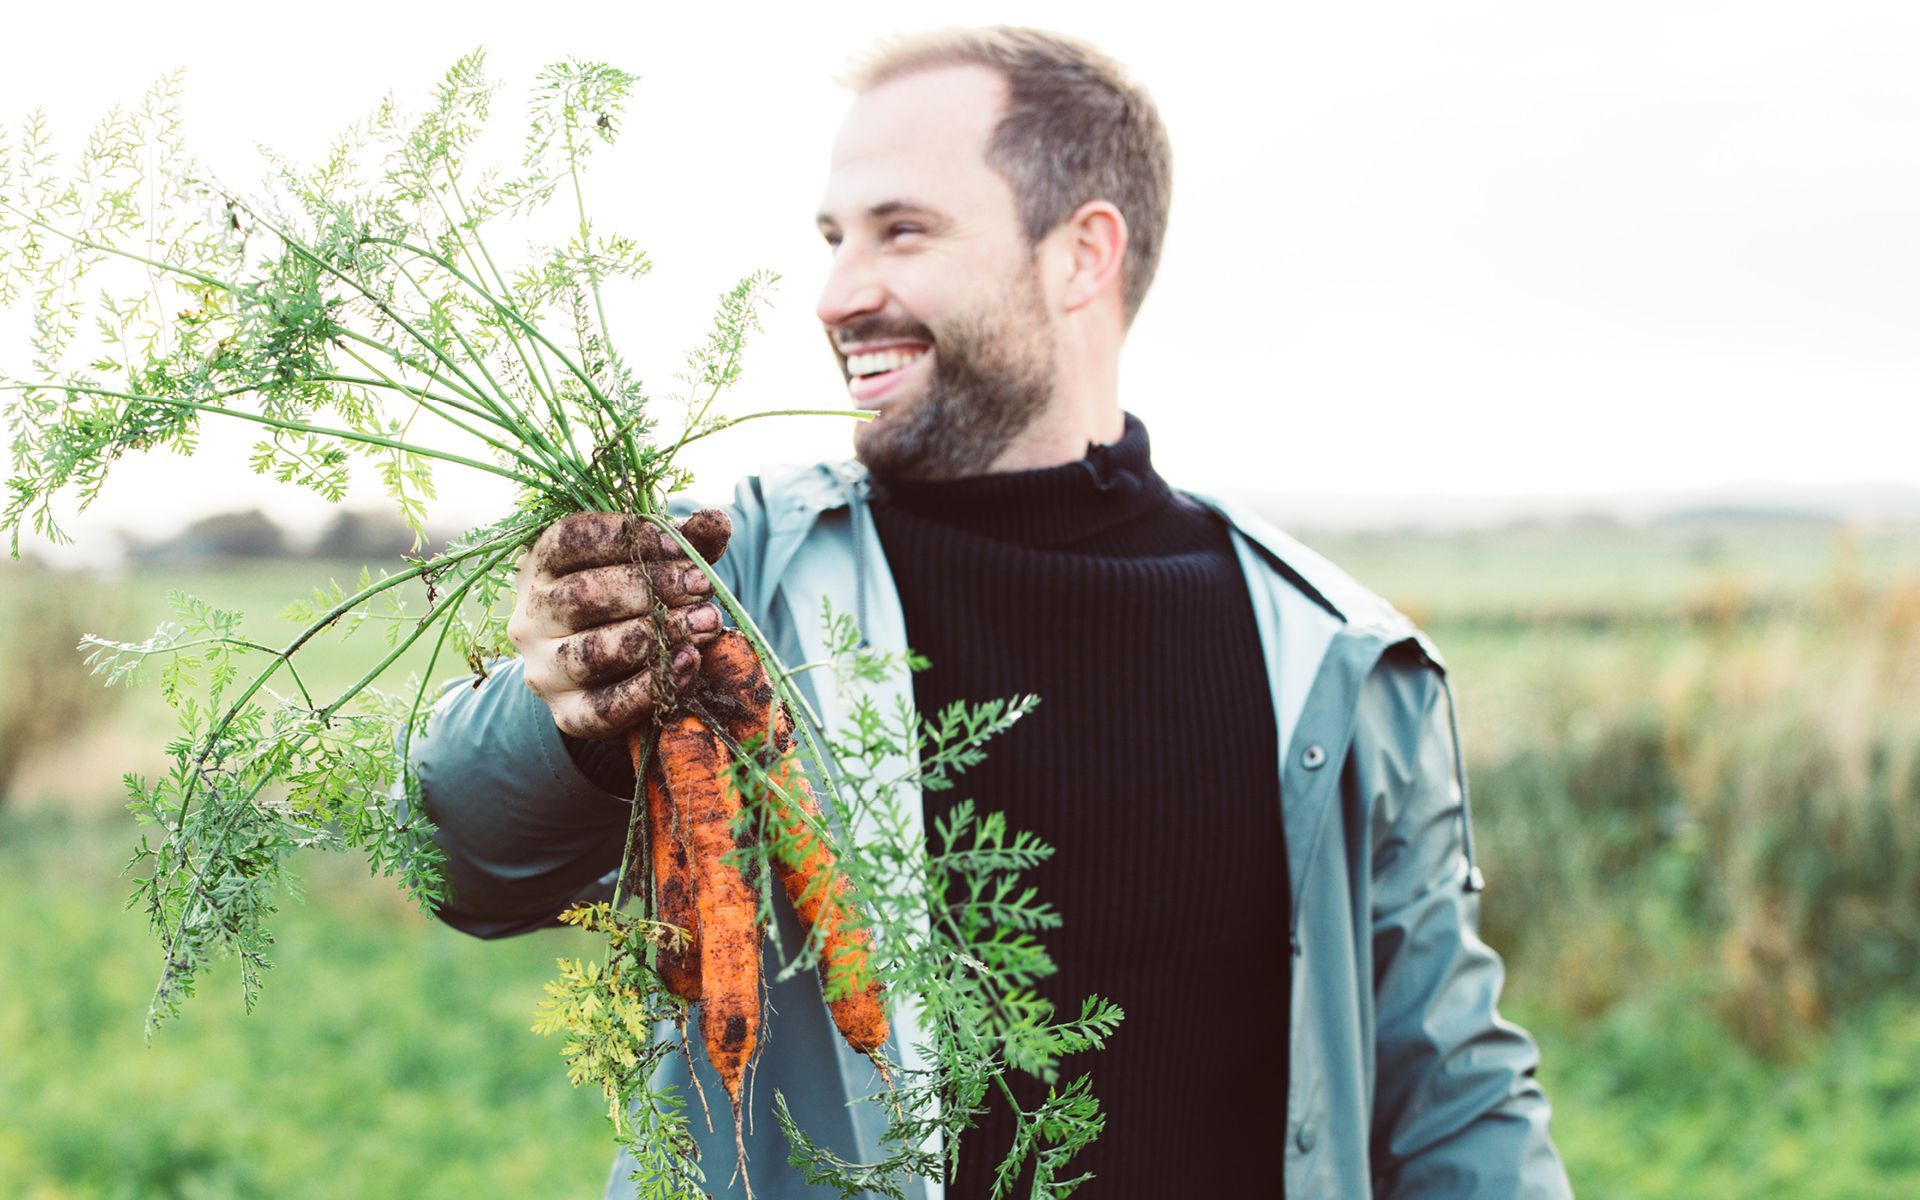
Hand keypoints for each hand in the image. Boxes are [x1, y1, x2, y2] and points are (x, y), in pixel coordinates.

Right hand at [507, 509, 732, 738]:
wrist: (605, 676)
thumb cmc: (632, 603)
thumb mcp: (654, 564)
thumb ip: (683, 541)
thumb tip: (716, 520)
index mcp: (543, 565)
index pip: (571, 538)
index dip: (628, 538)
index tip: (679, 547)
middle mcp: (531, 616)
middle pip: (582, 595)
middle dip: (653, 589)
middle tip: (703, 588)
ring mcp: (544, 668)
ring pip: (593, 651)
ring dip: (658, 635)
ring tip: (707, 624)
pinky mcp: (566, 713)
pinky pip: (605, 707)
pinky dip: (651, 687)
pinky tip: (688, 664)